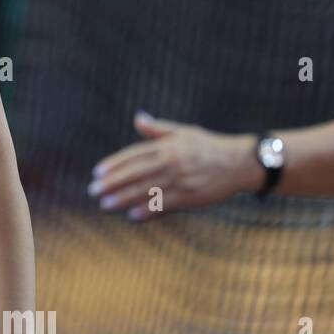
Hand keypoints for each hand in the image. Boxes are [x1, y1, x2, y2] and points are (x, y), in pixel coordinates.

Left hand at [88, 111, 260, 220]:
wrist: (240, 163)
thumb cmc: (208, 146)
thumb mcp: (183, 132)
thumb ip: (157, 129)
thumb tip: (138, 118)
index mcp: (167, 146)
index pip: (133, 155)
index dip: (114, 164)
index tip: (97, 172)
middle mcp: (171, 162)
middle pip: (135, 173)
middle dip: (112, 183)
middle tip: (93, 190)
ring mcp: (180, 180)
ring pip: (146, 190)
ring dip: (123, 198)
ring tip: (105, 204)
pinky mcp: (190, 196)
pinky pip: (164, 204)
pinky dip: (148, 211)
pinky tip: (132, 216)